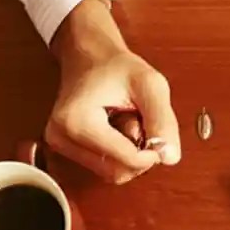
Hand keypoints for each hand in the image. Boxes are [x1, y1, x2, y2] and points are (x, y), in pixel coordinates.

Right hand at [46, 0, 181, 183]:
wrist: (89, 56)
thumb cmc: (117, 67)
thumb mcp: (150, 85)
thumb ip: (163, 120)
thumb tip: (169, 157)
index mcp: (76, 122)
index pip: (125, 161)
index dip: (151, 155)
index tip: (159, 135)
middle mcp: (61, 137)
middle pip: (118, 172)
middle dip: (139, 154)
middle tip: (139, 121)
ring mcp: (60, 145)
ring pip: (112, 173)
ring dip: (130, 154)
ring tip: (125, 121)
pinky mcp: (65, 150)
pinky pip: (104, 167)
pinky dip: (119, 154)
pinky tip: (116, 129)